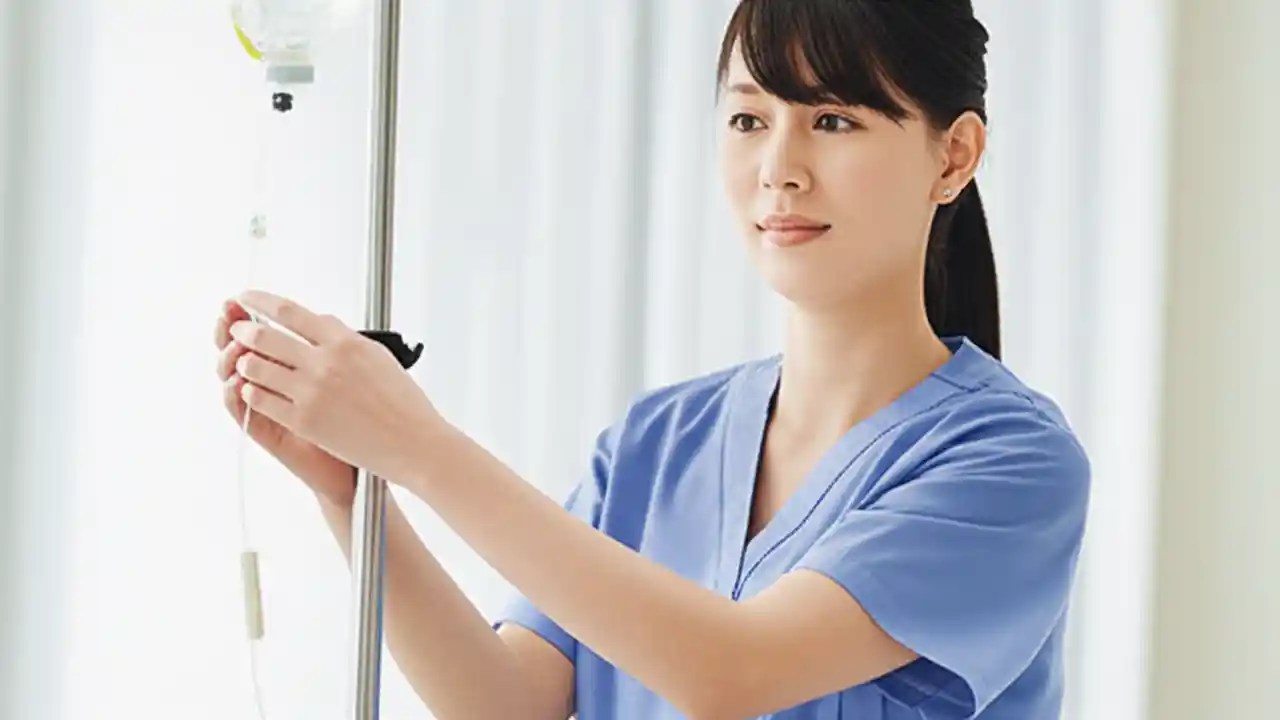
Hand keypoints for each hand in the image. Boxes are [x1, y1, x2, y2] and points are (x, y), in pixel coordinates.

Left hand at [228, 289, 441, 484]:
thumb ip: (344, 337)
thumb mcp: (378, 356)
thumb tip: (317, 321)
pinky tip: (252, 390)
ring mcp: (311, 393)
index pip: (290, 312)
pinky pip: (262, 400)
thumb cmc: (402, 403)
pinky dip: (252, 392)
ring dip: (245, 362)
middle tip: (236, 330)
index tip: (246, 298)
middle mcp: (325, 363)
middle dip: (243, 331)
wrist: (412, 443)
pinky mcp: (303, 421)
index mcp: (345, 342)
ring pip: (258, 368)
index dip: (260, 302)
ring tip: (243, 361)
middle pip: (265, 337)